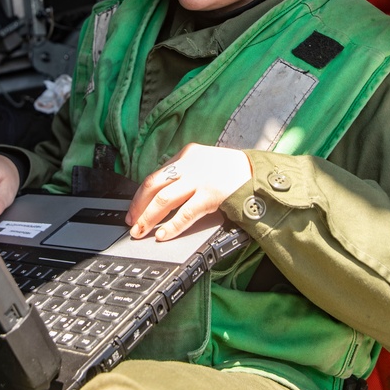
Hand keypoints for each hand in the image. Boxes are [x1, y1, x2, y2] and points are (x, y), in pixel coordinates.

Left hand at [126, 143, 252, 240]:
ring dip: (148, 217)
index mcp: (186, 155)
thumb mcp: (204, 163)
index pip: (155, 176)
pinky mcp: (211, 194)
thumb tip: (161, 194)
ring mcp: (200, 179)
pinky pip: (185, 213)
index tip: (133, 209)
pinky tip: (163, 235)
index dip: (140, 195)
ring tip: (141, 231)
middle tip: (131, 222)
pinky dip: (171, 226)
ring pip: (164, 199)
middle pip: (153, 186)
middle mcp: (189, 165)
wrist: (258, 172)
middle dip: (138, 206)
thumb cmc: (231, 171)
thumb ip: (185, 173)